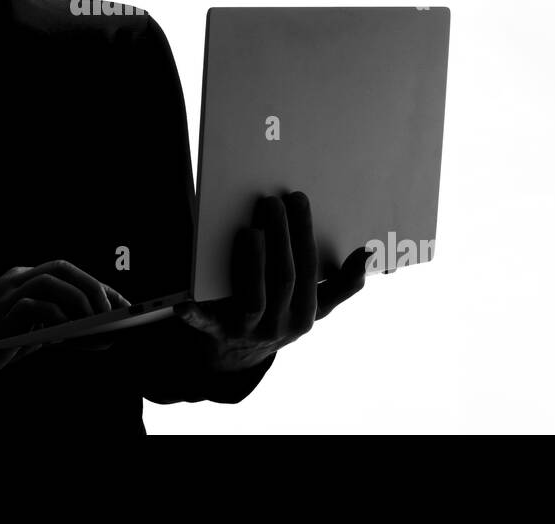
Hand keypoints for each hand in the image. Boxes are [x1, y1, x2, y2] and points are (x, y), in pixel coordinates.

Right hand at [0, 260, 128, 379]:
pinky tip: (68, 332)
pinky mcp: (0, 314)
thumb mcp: (37, 336)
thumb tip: (106, 337)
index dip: (99, 285)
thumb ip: (66, 331)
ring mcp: (7, 293)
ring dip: (80, 299)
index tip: (123, 303)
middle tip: (115, 310)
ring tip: (97, 321)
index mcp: (26, 279)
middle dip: (93, 286)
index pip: (69, 272)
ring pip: (51, 279)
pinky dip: (57, 317)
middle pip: (63, 267)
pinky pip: (34, 306)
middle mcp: (17, 279)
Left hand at [174, 191, 369, 372]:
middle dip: (280, 236)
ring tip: (250, 229)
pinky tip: (184, 303)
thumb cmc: (281, 315)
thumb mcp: (316, 306)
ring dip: (252, 262)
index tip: (298, 199)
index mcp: (306, 315)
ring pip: (253, 297)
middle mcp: (279, 325)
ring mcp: (247, 331)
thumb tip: (369, 252)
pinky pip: (206, 325)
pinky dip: (195, 315)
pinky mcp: (215, 333)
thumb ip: (343, 283)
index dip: (304, 234)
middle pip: (283, 278)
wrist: (240, 355)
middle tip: (273, 201)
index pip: (308, 270)